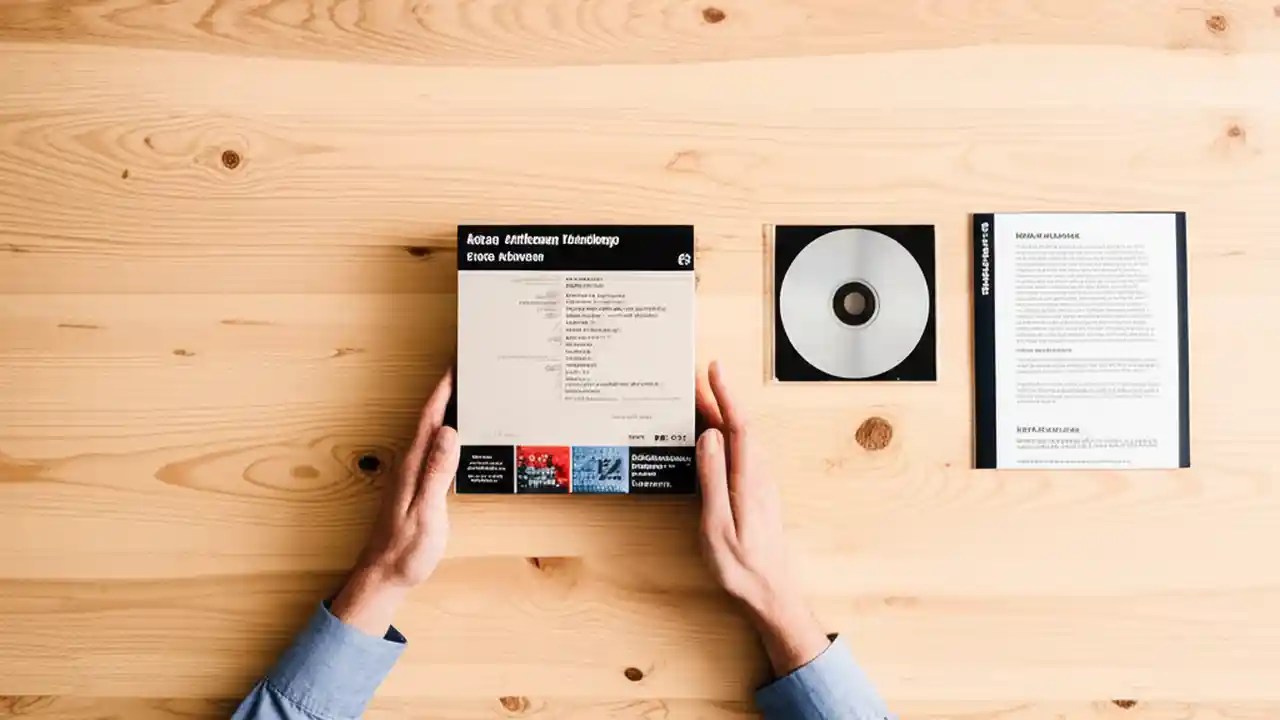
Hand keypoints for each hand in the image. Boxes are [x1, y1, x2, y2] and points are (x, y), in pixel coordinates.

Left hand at [330, 370, 458, 635]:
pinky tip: (454, 436)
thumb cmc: (405, 550)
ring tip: (464, 394)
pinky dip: (445, 435)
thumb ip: (438, 472)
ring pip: (430, 434)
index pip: (430, 419)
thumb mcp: (427, 512)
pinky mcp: (415, 486)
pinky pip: (432, 451)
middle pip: (429, 420)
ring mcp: (411, 475)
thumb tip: (448, 431)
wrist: (383, 575)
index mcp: (413, 466)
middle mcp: (409, 465)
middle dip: (446, 393)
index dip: (442, 391)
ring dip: (445, 412)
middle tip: (465, 370)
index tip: (455, 365)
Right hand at [696, 361, 828, 674]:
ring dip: (723, 417)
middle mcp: (759, 476)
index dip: (726, 394)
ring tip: (700, 403)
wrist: (770, 593)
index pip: (739, 424)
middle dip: (719, 399)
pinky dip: (727, 436)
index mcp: (748, 479)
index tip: (713, 369)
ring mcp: (761, 484)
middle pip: (740, 426)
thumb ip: (712, 478)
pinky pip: (742, 453)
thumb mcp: (717, 524)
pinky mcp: (758, 493)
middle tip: (695, 380)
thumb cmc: (740, 565)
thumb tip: (709, 437)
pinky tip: (713, 440)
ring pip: (742, 439)